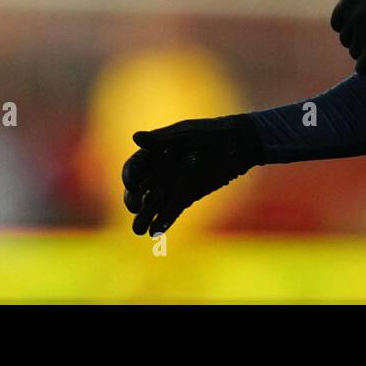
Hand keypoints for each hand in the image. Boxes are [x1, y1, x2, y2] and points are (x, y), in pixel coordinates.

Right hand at [121, 115, 263, 235]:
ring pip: (152, 204)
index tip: (132, 184)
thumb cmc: (209, 133)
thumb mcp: (185, 133)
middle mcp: (159, 171)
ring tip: (139, 230)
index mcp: (154, 153)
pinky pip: (170, 212)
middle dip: (132, 199)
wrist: (236, 144)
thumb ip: (161, 138)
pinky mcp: (185, 198)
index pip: (134, 167)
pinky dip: (162, 222)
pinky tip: (155, 233)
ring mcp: (172, 186)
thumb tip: (135, 137)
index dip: (129, 176)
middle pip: (138, 190)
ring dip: (144, 217)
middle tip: (135, 206)